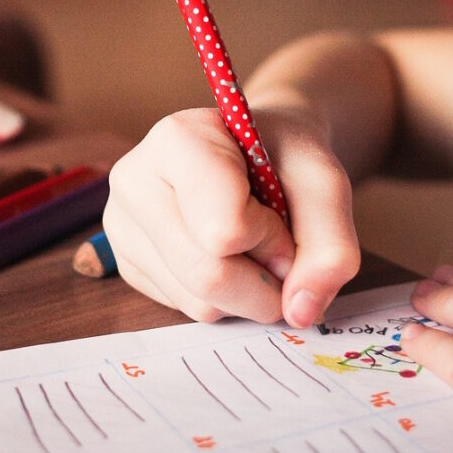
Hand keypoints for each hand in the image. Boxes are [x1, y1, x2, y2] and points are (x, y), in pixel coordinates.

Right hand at [103, 107, 359, 325]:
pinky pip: (184, 309)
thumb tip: (300, 312)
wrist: (255, 152)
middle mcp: (133, 180)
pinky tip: (223, 256)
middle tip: (279, 248)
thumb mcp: (325, 183)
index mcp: (176, 140)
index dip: (271, 238)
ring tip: (249, 246)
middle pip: (207, 275)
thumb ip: (331, 246)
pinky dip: (222, 298)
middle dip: (264, 280)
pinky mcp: (126, 263)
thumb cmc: (284, 157)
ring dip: (246, 292)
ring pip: (197, 301)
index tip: (281, 213)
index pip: (224, 230)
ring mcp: (122, 225)